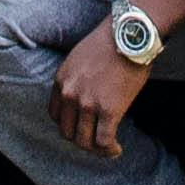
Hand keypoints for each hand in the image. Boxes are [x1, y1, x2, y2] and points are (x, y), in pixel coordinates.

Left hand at [51, 22, 151, 156]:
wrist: (129, 35)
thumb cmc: (111, 42)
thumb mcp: (80, 58)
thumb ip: (77, 79)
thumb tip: (85, 95)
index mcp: (61, 80)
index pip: (55, 115)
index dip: (68, 125)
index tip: (81, 127)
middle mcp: (70, 94)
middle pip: (67, 131)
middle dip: (81, 140)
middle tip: (95, 142)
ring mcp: (88, 103)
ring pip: (84, 141)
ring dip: (96, 150)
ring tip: (108, 149)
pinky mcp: (109, 110)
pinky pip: (104, 140)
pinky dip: (110, 150)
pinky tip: (117, 150)